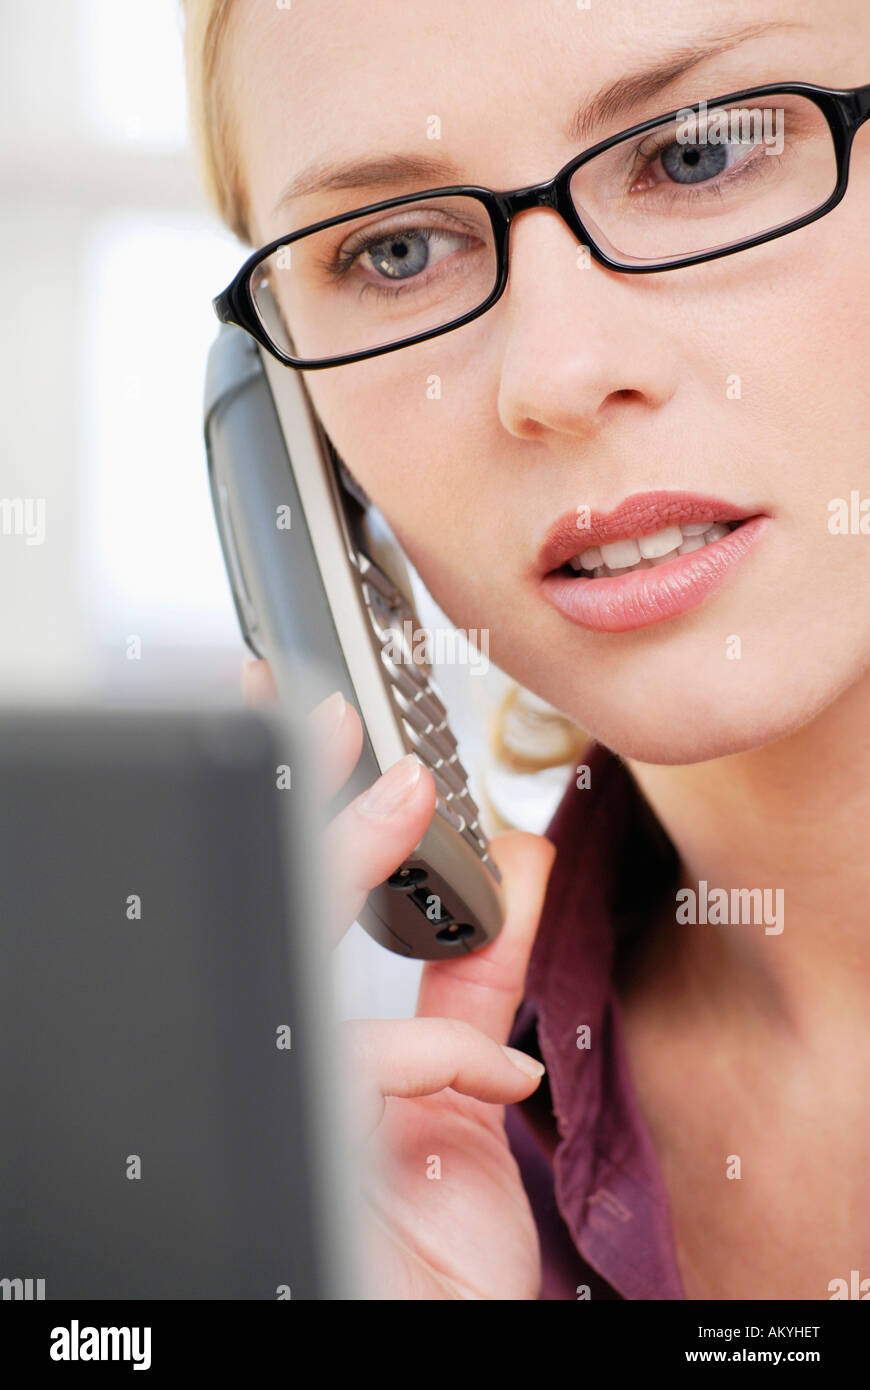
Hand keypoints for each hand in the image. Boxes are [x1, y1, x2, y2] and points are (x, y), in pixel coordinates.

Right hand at [243, 658, 556, 1298]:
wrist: (446, 1334)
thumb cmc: (442, 1242)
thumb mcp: (469, 1093)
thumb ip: (479, 985)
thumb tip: (516, 866)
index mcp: (314, 1041)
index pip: (294, 904)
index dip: (303, 809)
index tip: (332, 727)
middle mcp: (284, 1059)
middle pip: (267, 905)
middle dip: (288, 796)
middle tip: (322, 709)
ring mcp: (283, 1098)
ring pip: (286, 954)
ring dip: (341, 860)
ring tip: (402, 797)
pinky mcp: (303, 1150)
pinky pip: (354, 1067)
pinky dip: (437, 1052)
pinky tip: (493, 1074)